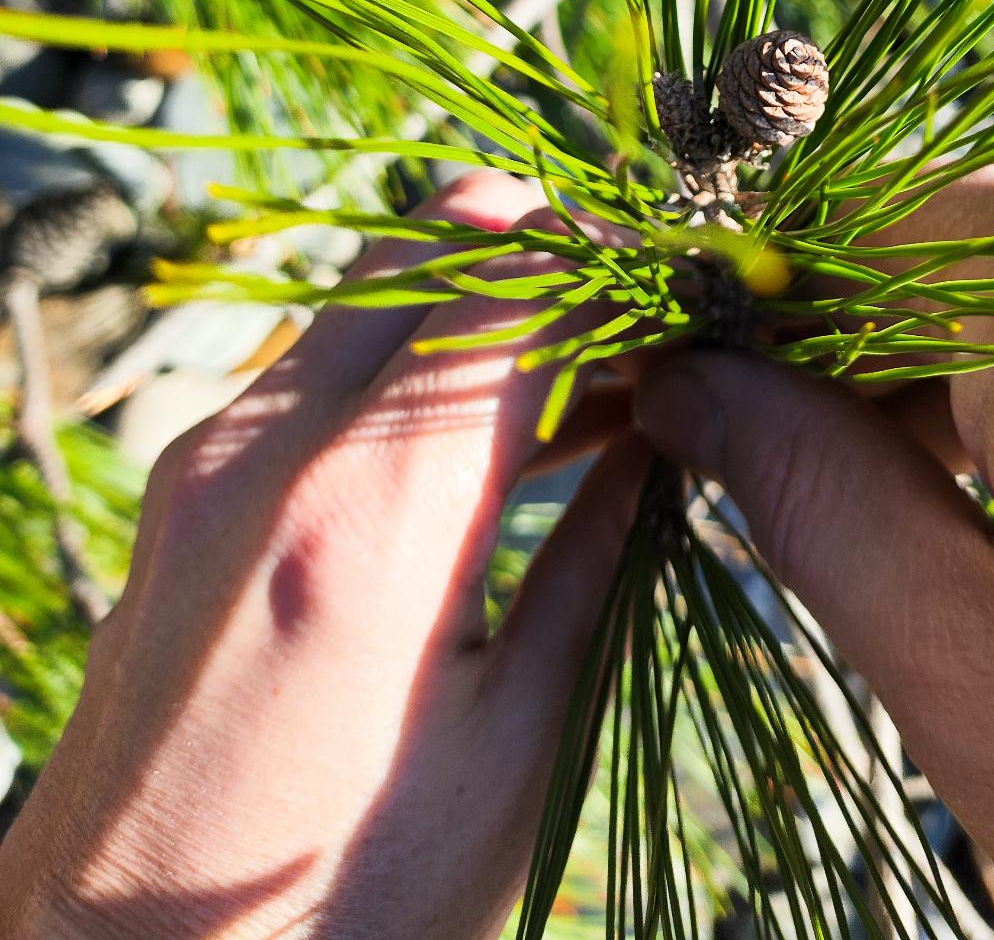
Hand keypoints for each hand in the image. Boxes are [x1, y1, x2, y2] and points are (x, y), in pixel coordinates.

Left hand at [0, 172, 644, 939]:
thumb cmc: (343, 913)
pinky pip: (320, 368)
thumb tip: (669, 437)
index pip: (520, 276)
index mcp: (368, 513)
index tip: (698, 313)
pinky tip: (499, 450)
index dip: (626, 270)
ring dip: (491, 312)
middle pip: (436, 235)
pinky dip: (418, 373)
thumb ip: (599, 561)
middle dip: (557, 256)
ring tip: (602, 398)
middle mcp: (266, 447)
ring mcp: (206, 461)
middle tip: (646, 338)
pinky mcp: (181, 495)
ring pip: (376, 291)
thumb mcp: (518, 749)